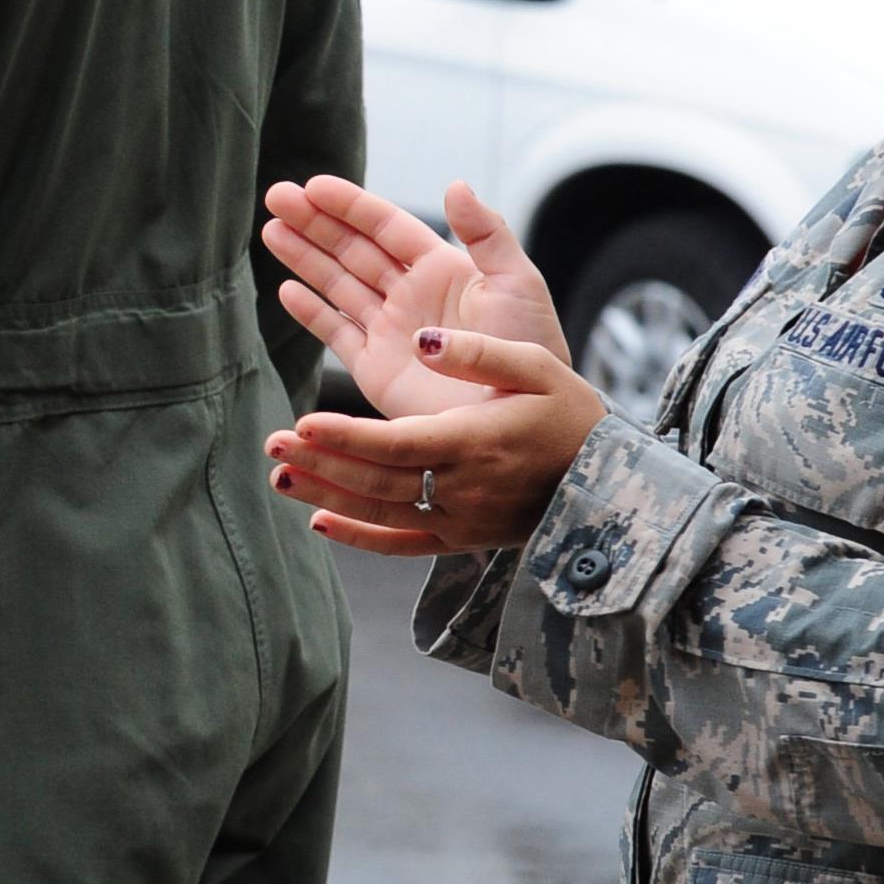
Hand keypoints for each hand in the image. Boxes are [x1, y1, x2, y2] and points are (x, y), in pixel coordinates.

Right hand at [262, 176, 565, 418]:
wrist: (519, 419)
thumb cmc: (529, 350)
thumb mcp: (518, 284)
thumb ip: (487, 234)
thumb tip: (456, 184)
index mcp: (443, 269)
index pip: (387, 227)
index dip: (350, 206)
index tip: (314, 186)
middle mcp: (410, 295)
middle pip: (352, 250)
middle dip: (314, 223)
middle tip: (277, 196)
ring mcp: (389, 331)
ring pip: (337, 284)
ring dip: (304, 258)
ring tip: (271, 230)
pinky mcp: (374, 368)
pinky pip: (335, 334)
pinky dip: (311, 312)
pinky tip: (287, 291)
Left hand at [265, 325, 607, 554]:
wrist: (613, 482)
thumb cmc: (570, 412)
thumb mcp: (537, 367)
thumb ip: (478, 353)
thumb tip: (423, 338)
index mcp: (476, 442)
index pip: (398, 445)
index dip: (347, 437)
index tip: (301, 423)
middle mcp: (463, 488)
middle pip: (378, 479)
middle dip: (322, 463)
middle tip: (270, 444)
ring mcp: (461, 520)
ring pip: (381, 513)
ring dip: (327, 496)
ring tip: (280, 475)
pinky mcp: (462, 539)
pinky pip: (403, 545)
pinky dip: (359, 538)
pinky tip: (319, 522)